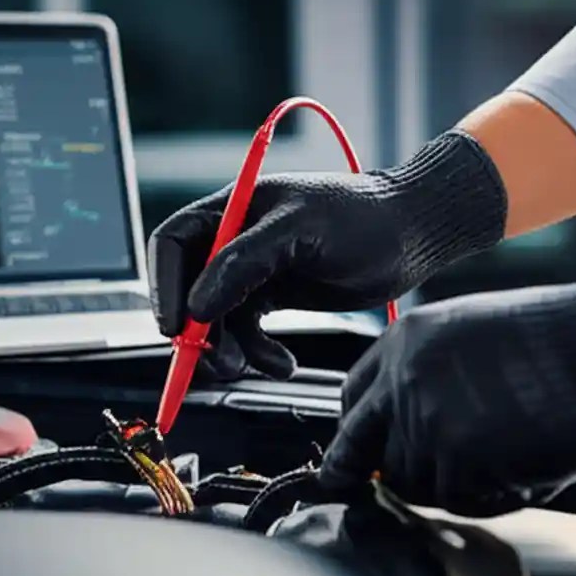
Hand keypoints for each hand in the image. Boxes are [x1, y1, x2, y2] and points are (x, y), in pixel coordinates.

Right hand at [148, 131, 506, 379]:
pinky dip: (258, 353)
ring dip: (228, 348)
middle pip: (188, 288)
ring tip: (252, 366)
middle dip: (198, 329)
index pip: (173, 244)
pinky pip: (247, 332)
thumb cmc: (363, 216)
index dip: (163, 285)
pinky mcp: (273, 295)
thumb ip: (243, 264)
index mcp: (231, 209)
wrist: (411, 234)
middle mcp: (234, 239)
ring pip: (216, 318)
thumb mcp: (300, 230)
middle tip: (216, 360)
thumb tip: (196, 307)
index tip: (175, 327)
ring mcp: (253, 270)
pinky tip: (281, 362)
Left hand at [319, 237, 575, 515]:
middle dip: (370, 473)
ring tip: (501, 462)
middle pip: (363, 449)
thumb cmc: (560, 334)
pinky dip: (486, 498)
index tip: (356, 451)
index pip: (352, 398)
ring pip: (413, 483)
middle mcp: (403, 380)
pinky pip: (458, 501)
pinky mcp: (460, 460)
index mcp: (404, 340)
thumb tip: (412, 415)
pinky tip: (521, 473)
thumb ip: (429, 369)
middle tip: (373, 487)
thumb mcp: (469, 327)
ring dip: (448, 486)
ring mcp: (427, 422)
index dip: (357, 431)